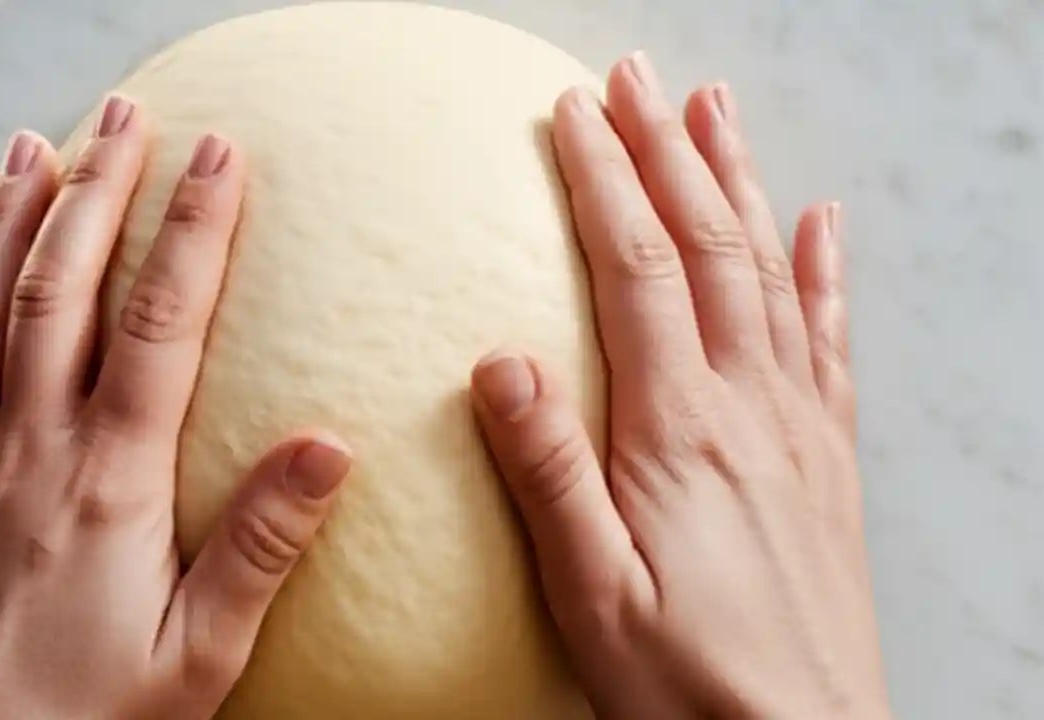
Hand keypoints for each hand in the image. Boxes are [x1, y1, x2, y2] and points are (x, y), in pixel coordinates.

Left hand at [0, 96, 351, 718]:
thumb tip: (333, 444)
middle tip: (129, 111)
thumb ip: (262, 545)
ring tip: (37, 145)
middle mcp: (28, 454)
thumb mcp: (201, 655)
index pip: (161, 322)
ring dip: (9, 219)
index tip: (220, 153)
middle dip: (99, 187)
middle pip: (62, 288)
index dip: (193, 229)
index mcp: (110, 482)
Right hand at [470, 53, 889, 718]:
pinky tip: (819, 220)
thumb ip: (548, 473)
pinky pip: (828, 339)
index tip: (572, 113)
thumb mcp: (591, 593)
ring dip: (738, 182)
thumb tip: (499, 360)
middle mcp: (749, 405)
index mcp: (680, 429)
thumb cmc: (686, 683)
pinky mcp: (825, 456)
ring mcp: (798, 424)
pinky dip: (823, 269)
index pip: (636, 269)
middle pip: (706, 246)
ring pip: (768, 271)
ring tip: (717, 108)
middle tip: (636, 76)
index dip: (605, 181)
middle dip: (668, 150)